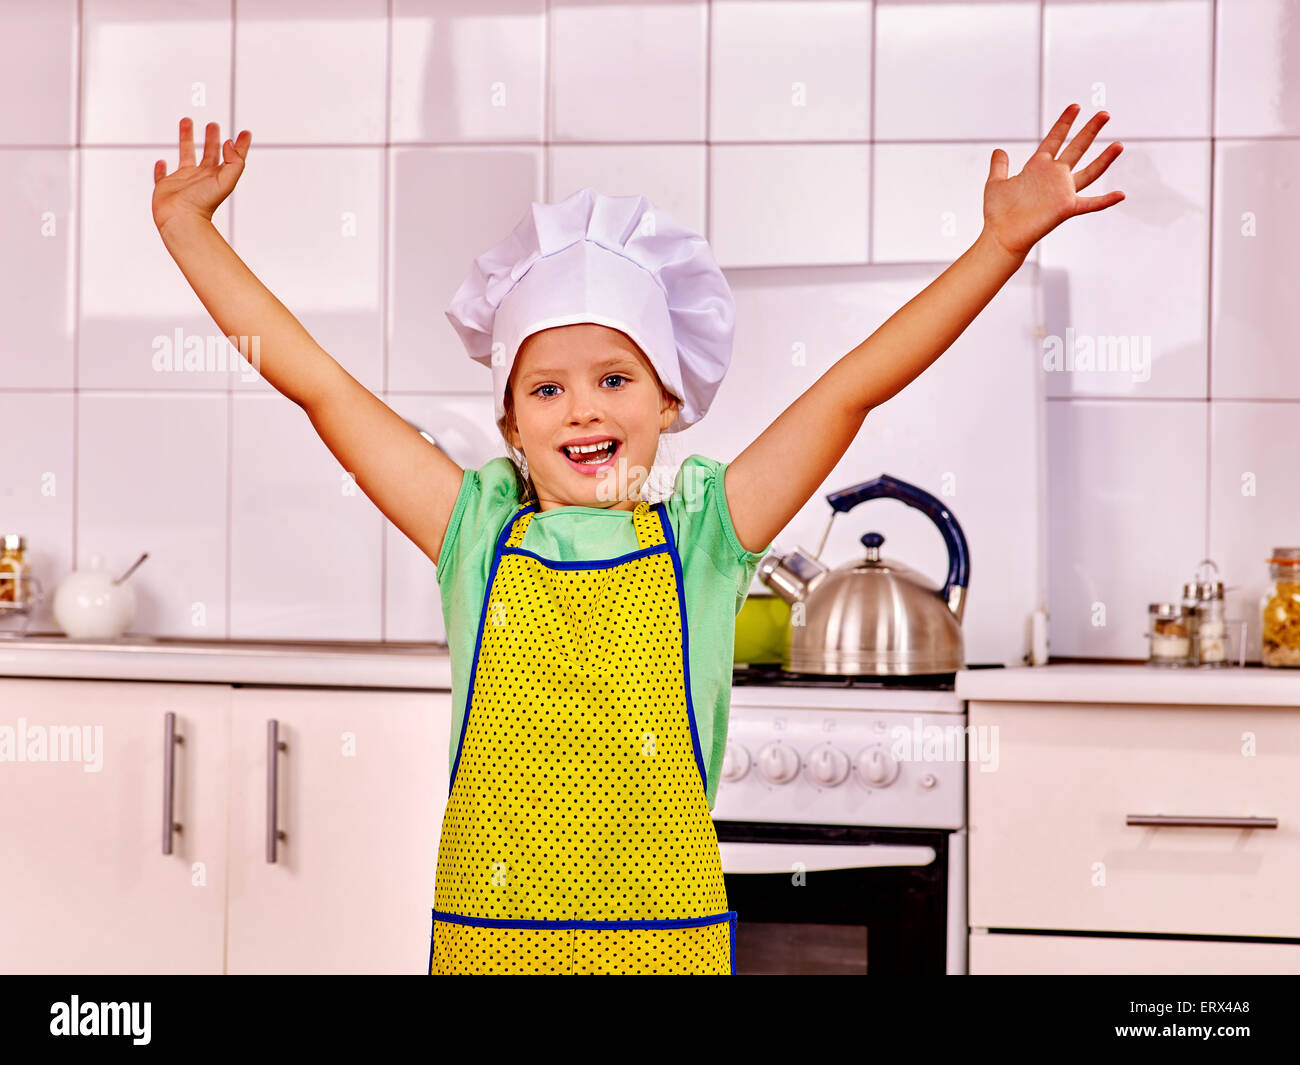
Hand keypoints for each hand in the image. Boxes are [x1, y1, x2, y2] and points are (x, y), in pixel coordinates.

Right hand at [152, 117, 251, 233]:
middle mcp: (202, 177)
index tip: (246, 132)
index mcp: (217, 176)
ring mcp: (183, 181)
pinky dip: (161, 168)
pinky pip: (162, 175)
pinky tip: (162, 161)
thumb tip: (230, 143)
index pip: (232, 157)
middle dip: (212, 138)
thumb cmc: (204, 203)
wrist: (181, 219)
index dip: (240, 146)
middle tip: (213, 124)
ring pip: (185, 155)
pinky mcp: (166, 186)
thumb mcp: (226, 181)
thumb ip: (234, 162)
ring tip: (186, 121)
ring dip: (186, 139)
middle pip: (209, 153)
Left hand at [981, 104, 1124, 258]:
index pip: (1054, 139)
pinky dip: (1106, 200)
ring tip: (1119, 144)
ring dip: (1105, 159)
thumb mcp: (995, 183)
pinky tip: (1121, 195)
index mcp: (1038, 167)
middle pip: (1076, 149)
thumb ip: (999, 166)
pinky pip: (1090, 204)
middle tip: (1105, 114)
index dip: (1064, 123)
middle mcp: (1053, 177)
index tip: (1075, 106)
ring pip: (1089, 172)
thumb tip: (998, 150)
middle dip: (1090, 131)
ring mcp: (1061, 191)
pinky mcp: (1066, 208)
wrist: (1000, 236)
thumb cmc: (997, 213)